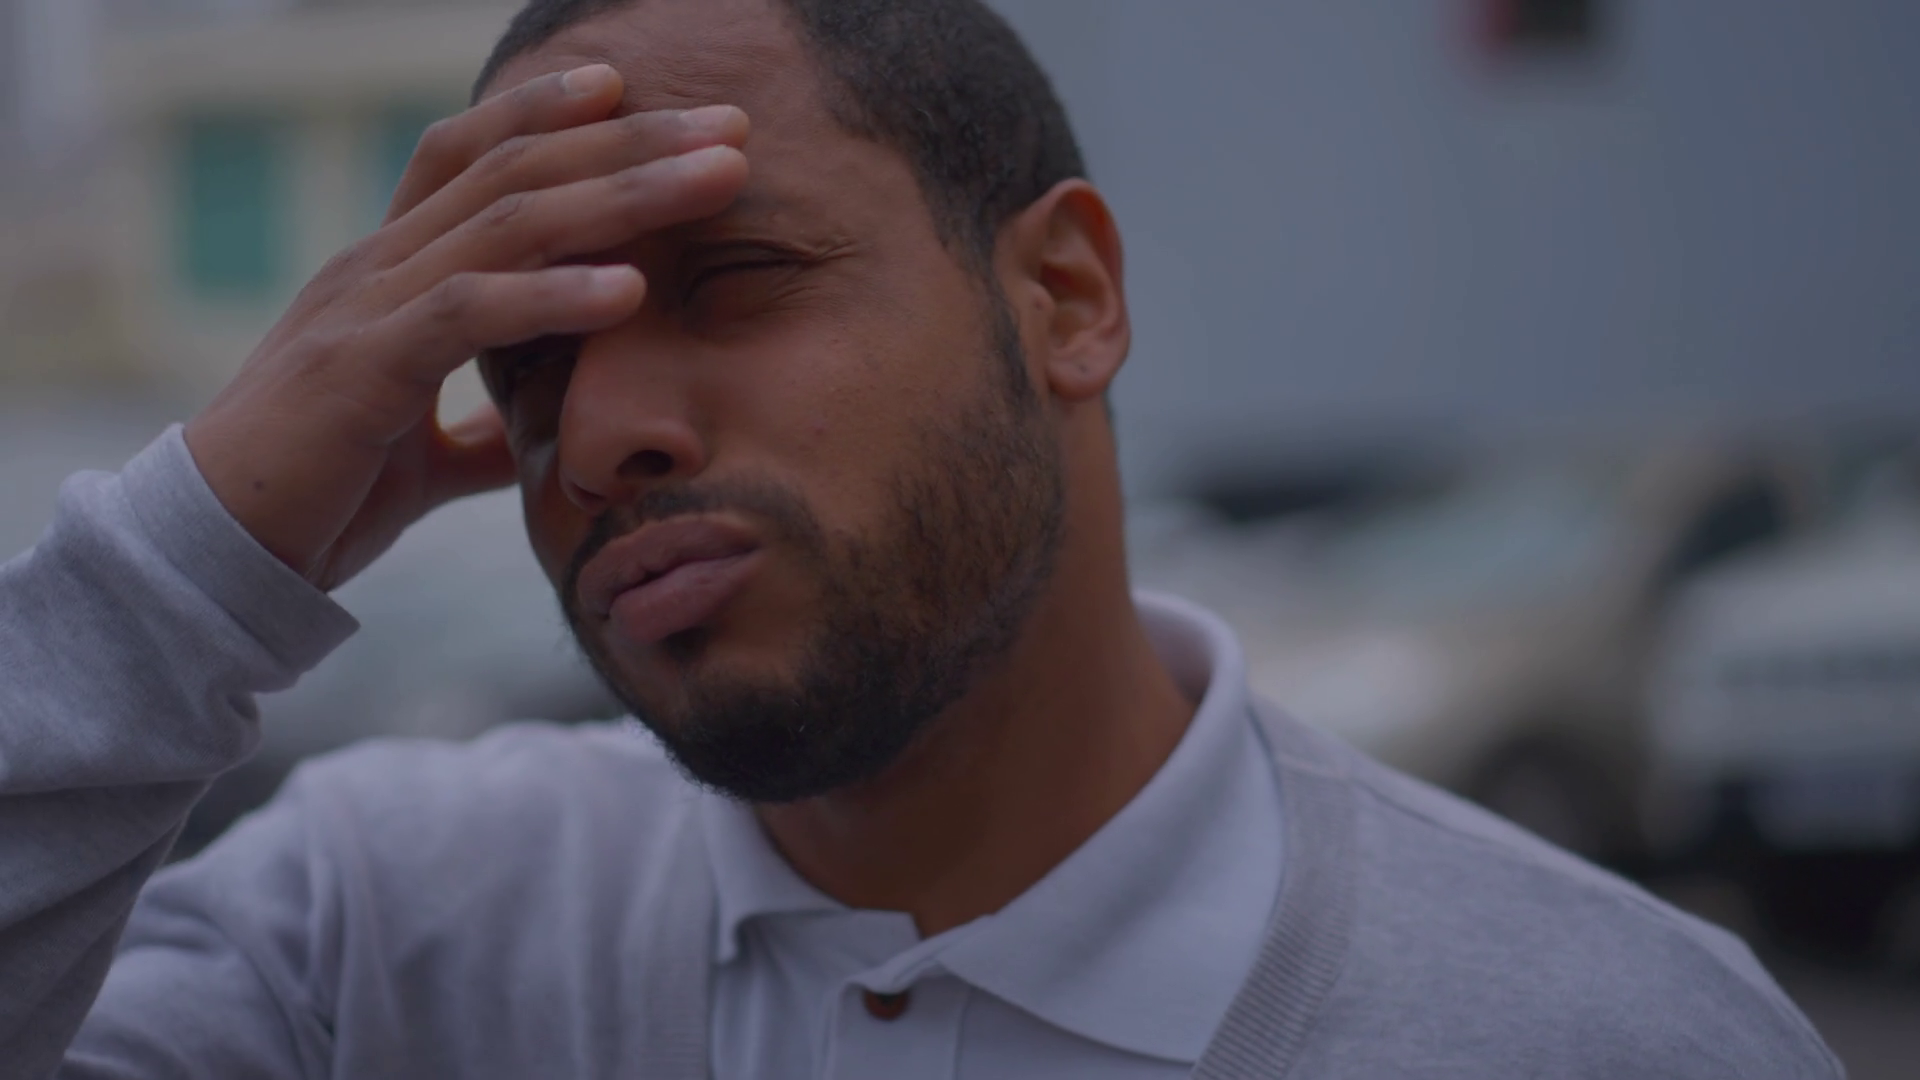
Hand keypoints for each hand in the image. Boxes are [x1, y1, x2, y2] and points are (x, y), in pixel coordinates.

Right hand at [183, 64, 748, 590]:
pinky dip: (554, 295)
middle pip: (516, 169)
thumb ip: (479, 431)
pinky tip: (631, 289)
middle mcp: (378, 266)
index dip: (549, 114)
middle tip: (730, 124)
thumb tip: (534, 434)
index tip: (634, 92)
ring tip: (717, 176)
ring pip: (508, 220)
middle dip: (629, 140)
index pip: (473, 157)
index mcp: (390, 272)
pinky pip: (470, 312)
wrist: (219, 553)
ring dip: (623, 193)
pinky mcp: (365, 369)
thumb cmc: (318, 493)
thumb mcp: (420, 449)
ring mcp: (368, 307)